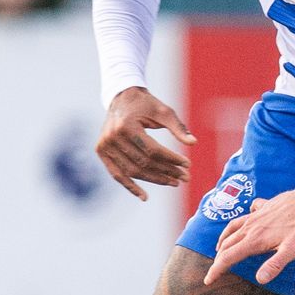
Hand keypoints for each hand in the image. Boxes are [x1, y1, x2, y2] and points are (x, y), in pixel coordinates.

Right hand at [94, 87, 194, 201]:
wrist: (122, 97)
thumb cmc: (146, 104)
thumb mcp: (164, 111)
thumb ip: (178, 127)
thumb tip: (193, 143)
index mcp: (126, 125)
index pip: (152, 150)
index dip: (171, 159)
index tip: (187, 164)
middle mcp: (112, 137)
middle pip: (143, 162)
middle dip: (166, 172)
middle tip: (184, 177)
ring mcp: (104, 146)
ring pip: (132, 171)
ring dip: (154, 180)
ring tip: (173, 183)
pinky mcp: (101, 151)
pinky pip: (117, 174)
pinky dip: (130, 186)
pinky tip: (144, 196)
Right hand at [204, 183, 294, 289]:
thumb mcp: (292, 250)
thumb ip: (275, 265)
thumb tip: (260, 280)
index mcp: (255, 240)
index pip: (228, 257)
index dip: (216, 270)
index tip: (209, 280)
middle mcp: (251, 226)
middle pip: (227, 244)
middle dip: (219, 258)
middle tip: (216, 269)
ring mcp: (257, 215)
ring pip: (233, 227)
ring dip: (224, 239)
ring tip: (220, 247)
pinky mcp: (265, 207)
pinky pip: (247, 213)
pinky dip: (242, 219)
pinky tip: (245, 219)